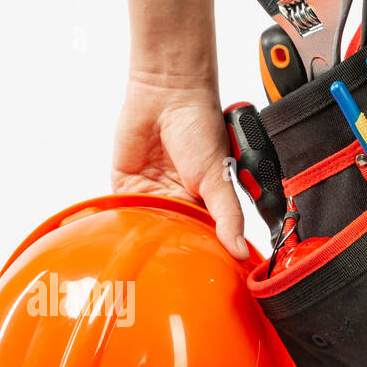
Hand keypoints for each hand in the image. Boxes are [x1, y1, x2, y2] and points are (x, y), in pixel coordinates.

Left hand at [111, 74, 248, 259]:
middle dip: (173, 249)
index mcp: (204, 201)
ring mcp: (151, 194)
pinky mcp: (126, 186)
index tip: (205, 273)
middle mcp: (177, 199)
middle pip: (174, 235)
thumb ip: (228, 217)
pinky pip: (125, 211)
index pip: (203, 237)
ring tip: (155, 254)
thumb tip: (241, 250)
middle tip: (177, 269)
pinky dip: (127, 222)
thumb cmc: (200, 125)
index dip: (203, 253)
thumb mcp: (218, 177)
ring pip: (149, 227)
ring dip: (150, 236)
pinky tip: (132, 236)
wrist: (168, 93)